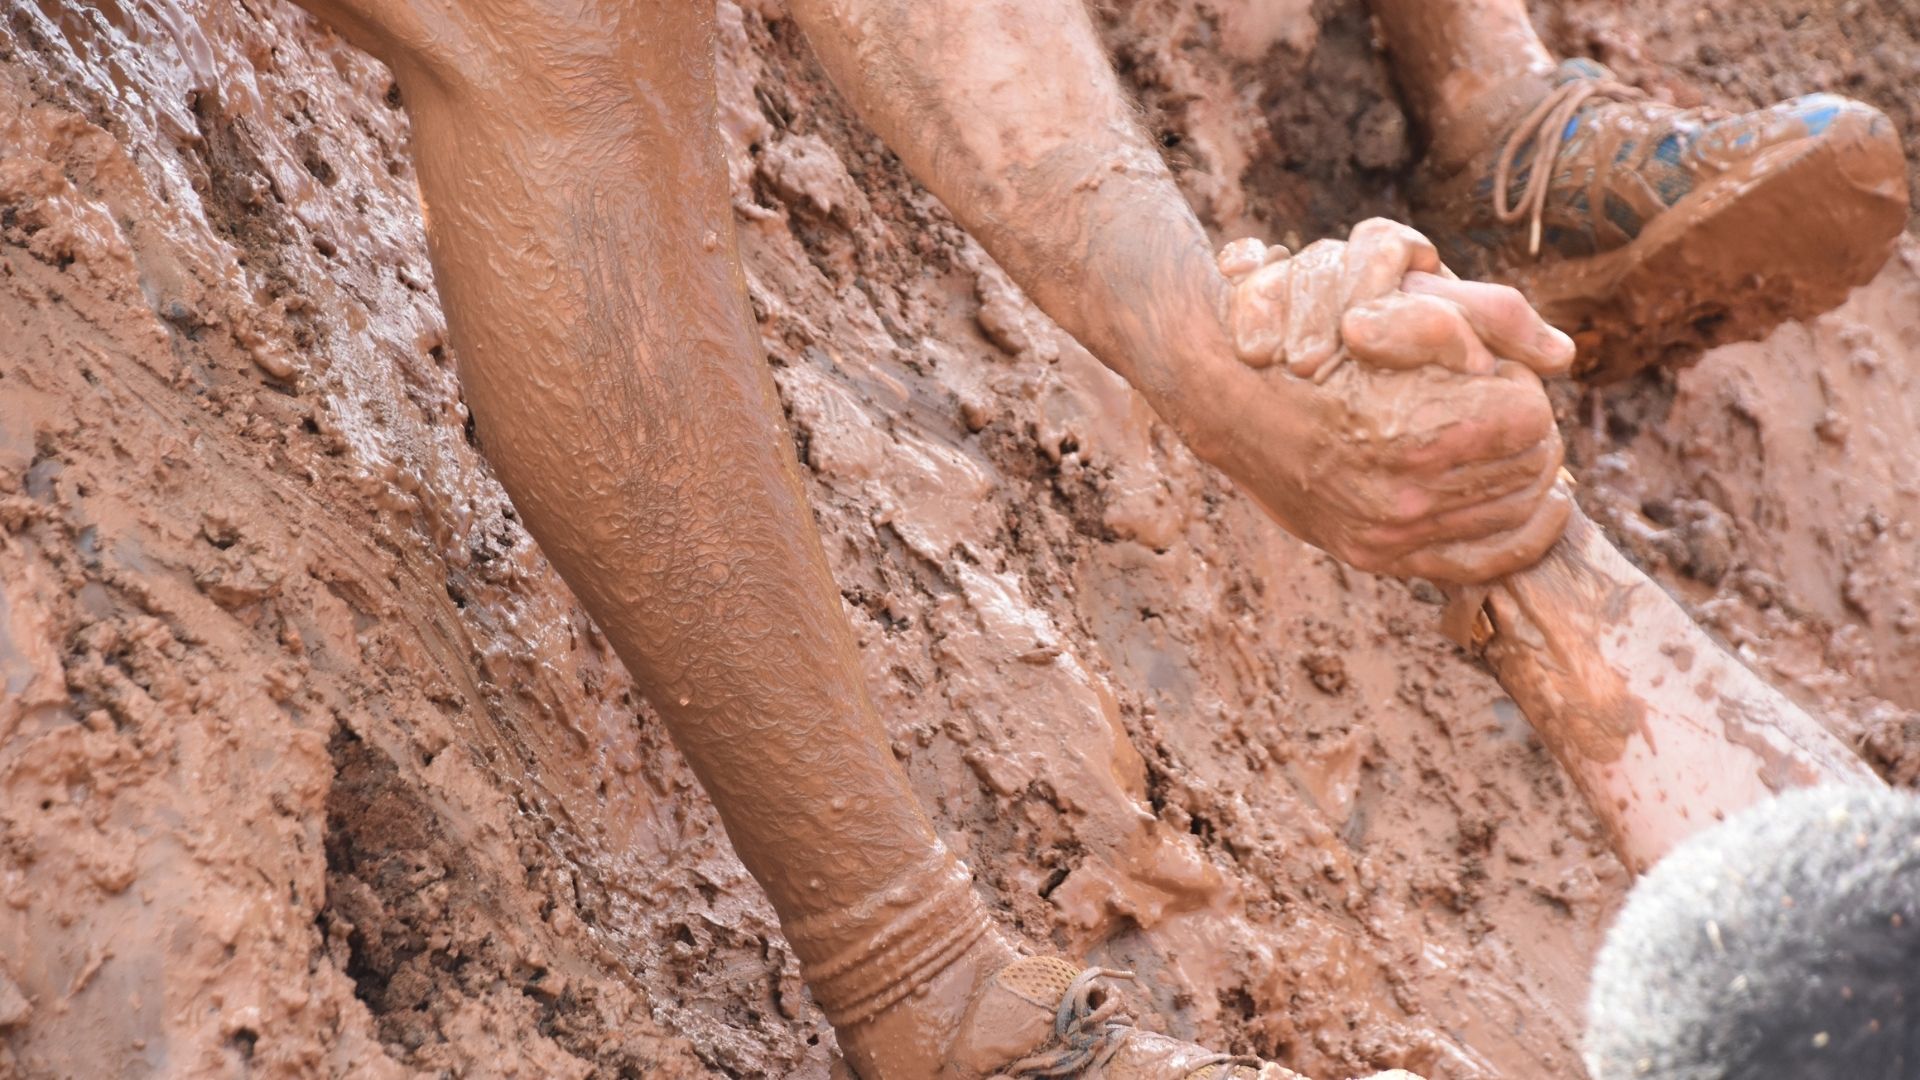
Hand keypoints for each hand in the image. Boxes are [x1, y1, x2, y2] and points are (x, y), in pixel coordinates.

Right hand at [1186, 221, 1572, 583]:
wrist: (1227, 397)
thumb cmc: (1311, 338)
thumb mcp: (1398, 306)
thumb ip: (1485, 318)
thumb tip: (1560, 356)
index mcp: (1421, 431)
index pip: (1529, 416)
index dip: (1522, 386)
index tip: (1506, 375)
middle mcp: (1407, 493)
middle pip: (1528, 465)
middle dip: (1530, 432)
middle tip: (1516, 409)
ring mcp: (1390, 533)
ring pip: (1513, 511)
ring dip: (1527, 476)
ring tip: (1521, 449)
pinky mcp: (1375, 555)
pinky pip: (1479, 563)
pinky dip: (1525, 537)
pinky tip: (1551, 508)